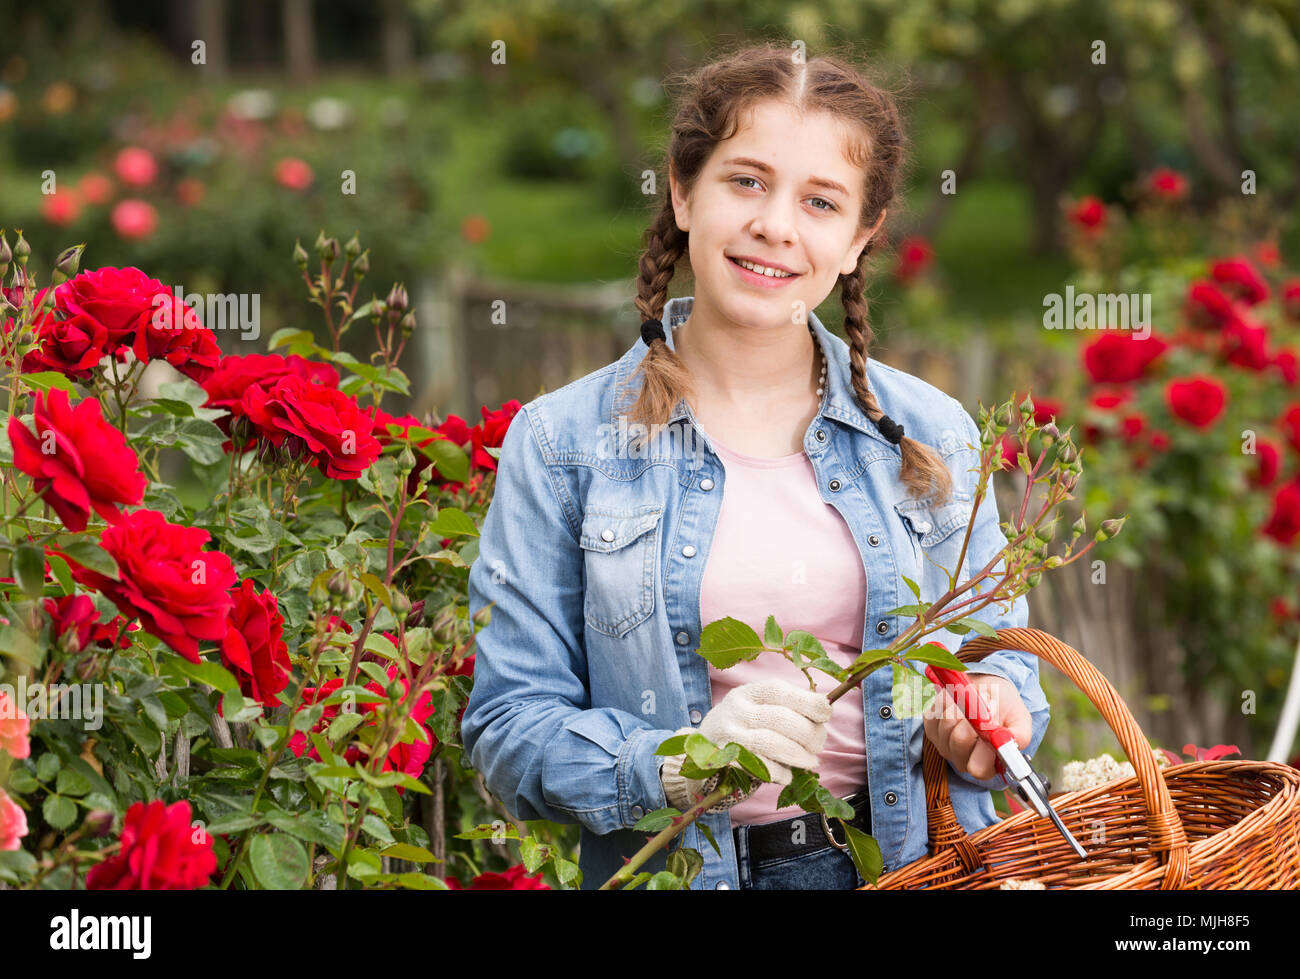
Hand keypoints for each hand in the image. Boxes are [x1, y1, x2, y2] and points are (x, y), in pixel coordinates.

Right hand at [659, 680, 832, 811]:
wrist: (699, 753)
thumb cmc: (743, 728)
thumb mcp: (759, 708)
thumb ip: (788, 707)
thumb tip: (825, 711)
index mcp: (748, 692)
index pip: (780, 691)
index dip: (808, 702)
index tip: (826, 714)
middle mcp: (735, 710)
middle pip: (781, 719)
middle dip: (809, 734)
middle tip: (818, 746)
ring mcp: (728, 736)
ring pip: (771, 743)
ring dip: (798, 755)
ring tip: (810, 762)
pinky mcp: (724, 762)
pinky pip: (759, 768)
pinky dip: (780, 773)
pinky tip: (788, 774)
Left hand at [923, 673, 1030, 780]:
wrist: (987, 690)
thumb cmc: (1005, 708)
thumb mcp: (1020, 720)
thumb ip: (1017, 736)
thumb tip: (1005, 742)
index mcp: (988, 765)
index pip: (979, 768)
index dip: (983, 744)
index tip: (991, 719)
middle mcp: (964, 760)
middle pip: (959, 741)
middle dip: (972, 716)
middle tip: (982, 703)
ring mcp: (945, 746)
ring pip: (946, 725)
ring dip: (959, 706)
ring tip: (971, 699)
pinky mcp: (931, 729)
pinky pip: (933, 715)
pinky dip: (946, 702)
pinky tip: (956, 700)